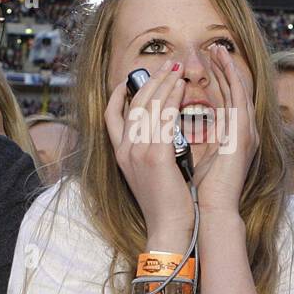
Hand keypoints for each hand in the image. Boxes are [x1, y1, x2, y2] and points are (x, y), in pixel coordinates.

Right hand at [104, 60, 193, 244]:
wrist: (168, 227)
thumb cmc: (165, 203)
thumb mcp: (147, 174)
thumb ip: (146, 151)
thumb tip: (157, 131)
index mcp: (120, 155)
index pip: (111, 116)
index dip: (118, 94)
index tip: (129, 80)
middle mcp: (125, 150)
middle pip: (133, 104)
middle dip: (150, 80)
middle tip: (167, 66)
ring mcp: (139, 152)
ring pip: (150, 107)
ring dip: (164, 84)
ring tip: (177, 71)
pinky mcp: (157, 156)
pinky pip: (165, 119)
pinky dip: (173, 100)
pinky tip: (183, 90)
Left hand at [192, 44, 258, 213]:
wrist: (209, 212)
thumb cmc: (198, 190)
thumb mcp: (189, 155)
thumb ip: (183, 136)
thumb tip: (165, 121)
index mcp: (229, 137)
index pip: (222, 101)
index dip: (215, 80)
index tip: (204, 63)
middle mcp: (241, 132)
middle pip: (231, 91)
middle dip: (222, 68)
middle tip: (213, 47)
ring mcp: (246, 132)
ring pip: (238, 90)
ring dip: (229, 68)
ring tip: (219, 49)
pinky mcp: (244, 135)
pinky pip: (240, 98)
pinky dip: (233, 79)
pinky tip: (225, 63)